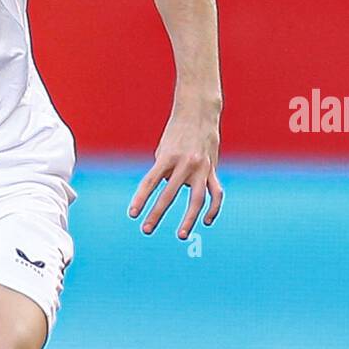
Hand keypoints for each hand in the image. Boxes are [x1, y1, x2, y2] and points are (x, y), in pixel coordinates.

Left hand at [128, 113, 222, 238]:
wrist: (199, 113)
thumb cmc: (176, 134)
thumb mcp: (163, 150)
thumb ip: (162, 172)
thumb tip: (162, 197)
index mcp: (167, 157)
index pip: (150, 182)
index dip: (140, 199)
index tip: (132, 214)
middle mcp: (185, 164)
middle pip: (169, 194)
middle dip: (156, 213)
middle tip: (146, 230)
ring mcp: (201, 168)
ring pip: (197, 199)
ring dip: (189, 219)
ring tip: (180, 235)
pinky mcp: (213, 170)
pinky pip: (216, 193)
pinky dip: (213, 209)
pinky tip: (206, 222)